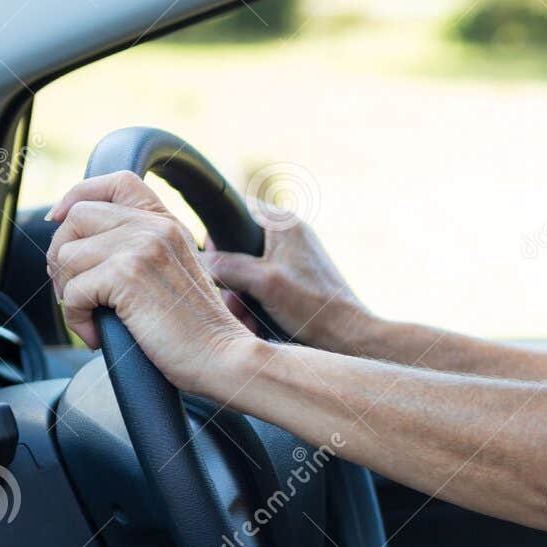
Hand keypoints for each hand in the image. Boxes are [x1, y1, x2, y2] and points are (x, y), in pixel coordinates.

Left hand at [45, 172, 260, 398]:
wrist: (223, 357)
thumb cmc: (197, 330)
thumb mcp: (174, 273)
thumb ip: (141, 250)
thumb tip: (78, 247)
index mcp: (168, 224)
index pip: (116, 181)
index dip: (78, 195)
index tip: (61, 219)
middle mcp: (156, 227)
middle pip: (77, 217)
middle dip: (61, 256)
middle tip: (77, 292)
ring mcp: (142, 247)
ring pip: (66, 255)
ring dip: (68, 292)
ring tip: (92, 316)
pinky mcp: (127, 275)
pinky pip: (72, 291)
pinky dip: (76, 319)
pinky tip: (97, 335)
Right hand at [200, 200, 369, 351]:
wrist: (349, 335)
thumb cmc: (313, 305)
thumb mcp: (264, 283)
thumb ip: (228, 266)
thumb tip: (197, 260)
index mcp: (283, 224)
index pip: (236, 210)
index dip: (217, 235)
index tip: (213, 263)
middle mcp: (288, 236)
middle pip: (238, 248)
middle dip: (229, 280)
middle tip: (233, 304)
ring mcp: (292, 259)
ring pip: (248, 272)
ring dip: (240, 299)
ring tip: (246, 321)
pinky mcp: (294, 282)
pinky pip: (262, 288)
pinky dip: (256, 305)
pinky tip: (256, 326)